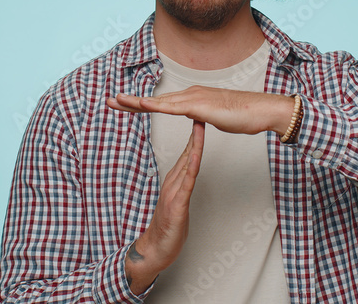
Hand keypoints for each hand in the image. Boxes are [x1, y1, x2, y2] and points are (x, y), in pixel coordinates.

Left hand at [107, 86, 295, 135]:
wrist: (261, 110)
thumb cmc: (243, 115)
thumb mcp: (216, 117)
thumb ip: (204, 116)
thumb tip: (199, 117)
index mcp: (192, 99)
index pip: (160, 103)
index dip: (139, 104)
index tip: (121, 105)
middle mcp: (189, 95)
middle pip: (154, 100)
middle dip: (129, 101)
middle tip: (108, 101)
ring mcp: (194, 99)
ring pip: (159, 102)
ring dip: (136, 101)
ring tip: (116, 101)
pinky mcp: (199, 107)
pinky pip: (172, 108)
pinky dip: (154, 105)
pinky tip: (141, 104)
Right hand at [125, 121, 203, 293]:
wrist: (156, 249)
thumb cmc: (169, 227)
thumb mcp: (179, 200)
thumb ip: (184, 183)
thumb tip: (192, 168)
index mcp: (174, 179)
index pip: (187, 152)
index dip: (195, 133)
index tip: (202, 114)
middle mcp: (173, 181)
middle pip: (187, 151)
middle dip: (194, 131)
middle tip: (201, 109)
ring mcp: (174, 192)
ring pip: (187, 163)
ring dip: (194, 143)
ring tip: (200, 125)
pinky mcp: (177, 205)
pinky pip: (186, 183)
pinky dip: (192, 168)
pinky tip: (197, 156)